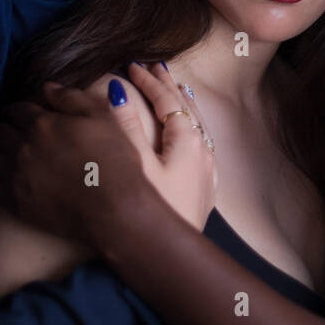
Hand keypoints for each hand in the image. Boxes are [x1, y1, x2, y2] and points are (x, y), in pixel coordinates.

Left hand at [0, 71, 215, 247]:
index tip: (22, 112)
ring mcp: (14, 176)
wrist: (114, 209)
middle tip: (15, 129)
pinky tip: (3, 173)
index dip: (19, 109)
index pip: (17, 109)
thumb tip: (46, 87)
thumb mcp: (101, 117)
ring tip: (8, 149)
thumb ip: (71, 97)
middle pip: (1, 130)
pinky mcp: (13, 202)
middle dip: (7, 126)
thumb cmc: (114, 160)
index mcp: (41, 123)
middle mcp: (22, 147)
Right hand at [122, 61, 218, 229]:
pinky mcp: (205, 189)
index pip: (167, 99)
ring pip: (197, 124)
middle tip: (154, 66)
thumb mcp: (133, 165)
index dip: (148, 81)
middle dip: (168, 85)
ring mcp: (207, 170)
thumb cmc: (150, 212)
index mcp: (187, 141)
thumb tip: (117, 92)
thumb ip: (125, 126)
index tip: (131, 66)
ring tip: (172, 88)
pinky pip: (200, 143)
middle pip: (186, 107)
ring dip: (181, 104)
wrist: (170, 258)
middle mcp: (203, 151)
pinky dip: (189, 127)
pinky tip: (187, 132)